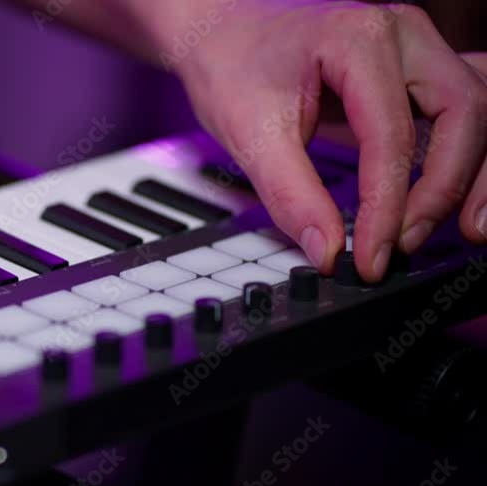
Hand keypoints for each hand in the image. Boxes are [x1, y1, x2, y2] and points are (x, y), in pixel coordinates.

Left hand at [175, 2, 486, 281]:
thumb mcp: (248, 134)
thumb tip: (327, 252)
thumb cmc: (232, 66)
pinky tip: (452, 196)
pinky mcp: (418, 67)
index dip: (387, 207)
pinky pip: (465, 107)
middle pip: (463, 113)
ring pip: (478, 107)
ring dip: (473, 170)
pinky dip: (467, 152)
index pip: (393, 135)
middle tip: (404, 244)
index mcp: (357, 40)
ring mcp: (417, 46)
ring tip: (459, 227)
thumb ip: (290, 195)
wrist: (222, 31)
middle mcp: (401, 34)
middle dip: (443, 189)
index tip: (372, 256)